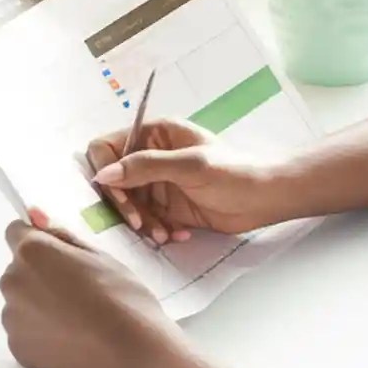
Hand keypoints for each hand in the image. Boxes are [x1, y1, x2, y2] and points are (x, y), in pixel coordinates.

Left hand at [0, 209, 212, 367]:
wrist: (128, 352)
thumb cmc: (122, 296)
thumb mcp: (100, 256)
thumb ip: (64, 239)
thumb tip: (40, 222)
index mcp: (33, 252)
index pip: (16, 232)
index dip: (37, 239)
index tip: (56, 253)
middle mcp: (13, 281)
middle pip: (19, 269)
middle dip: (39, 273)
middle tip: (75, 288)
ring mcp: (11, 318)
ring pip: (21, 301)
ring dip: (38, 303)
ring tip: (75, 316)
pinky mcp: (17, 347)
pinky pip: (24, 329)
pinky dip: (40, 330)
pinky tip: (69, 335)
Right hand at [87, 119, 289, 244]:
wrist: (265, 198)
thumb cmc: (234, 172)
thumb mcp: (190, 166)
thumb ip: (146, 167)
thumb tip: (103, 175)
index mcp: (154, 134)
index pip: (107, 146)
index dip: (106, 170)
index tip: (118, 194)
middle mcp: (151, 156)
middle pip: (114, 181)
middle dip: (126, 205)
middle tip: (141, 223)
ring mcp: (158, 183)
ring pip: (128, 205)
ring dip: (142, 222)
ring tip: (164, 233)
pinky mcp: (167, 207)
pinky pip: (146, 220)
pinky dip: (156, 229)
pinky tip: (178, 233)